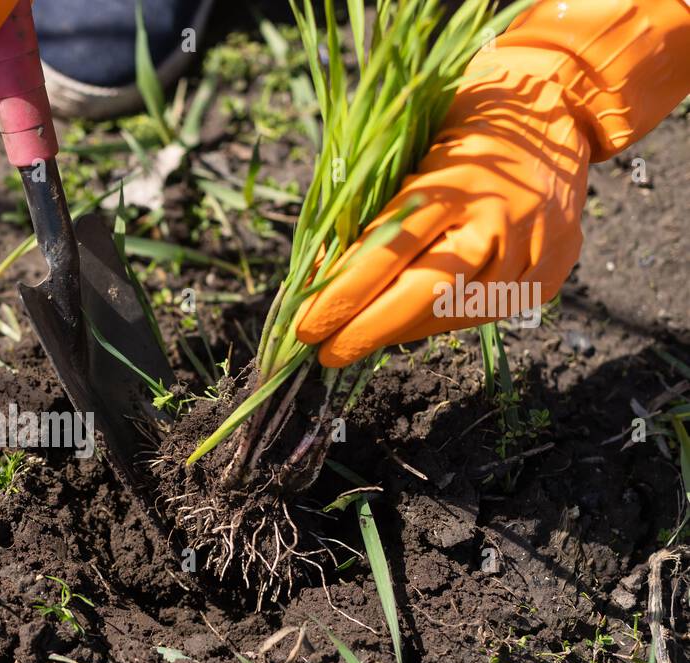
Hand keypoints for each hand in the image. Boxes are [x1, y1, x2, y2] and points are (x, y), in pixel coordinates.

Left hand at [295, 0, 689, 368]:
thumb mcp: (409, 152)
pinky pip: (484, 311)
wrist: (556, 108)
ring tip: (360, 336)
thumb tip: (319, 277)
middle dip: (368, 330)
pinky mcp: (551, 272)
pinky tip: (408, 323)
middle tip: (326, 354)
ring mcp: (532, 249)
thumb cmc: (462, 125)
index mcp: (457, 182)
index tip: (305, 327)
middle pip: (424, 294)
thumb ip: (371, 212)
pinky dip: (440, 320)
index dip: (343, 296)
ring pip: (454, 312)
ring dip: (399, 330)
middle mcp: (500, 219)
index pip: (388, 251)